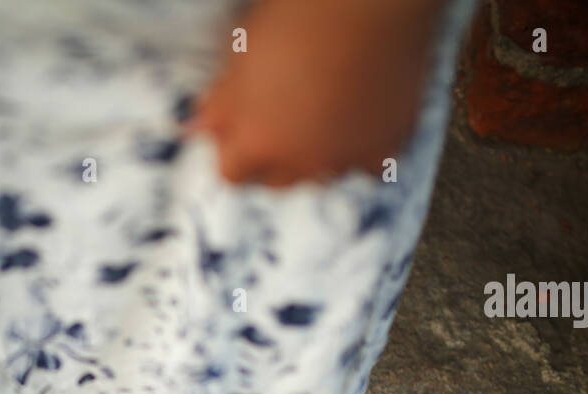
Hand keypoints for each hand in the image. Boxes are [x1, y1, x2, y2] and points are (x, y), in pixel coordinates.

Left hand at [186, 0, 447, 186]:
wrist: (372, 2)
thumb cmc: (300, 15)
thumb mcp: (243, 55)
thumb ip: (221, 104)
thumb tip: (200, 130)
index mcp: (257, 142)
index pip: (231, 175)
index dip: (233, 152)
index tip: (239, 131)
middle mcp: (300, 162)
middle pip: (276, 182)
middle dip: (272, 159)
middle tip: (281, 120)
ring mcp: (346, 159)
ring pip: (323, 176)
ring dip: (317, 156)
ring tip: (322, 115)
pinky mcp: (387, 146)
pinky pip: (369, 165)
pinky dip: (362, 149)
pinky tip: (360, 119)